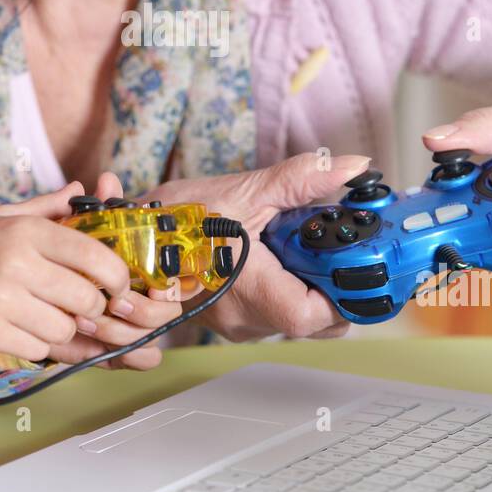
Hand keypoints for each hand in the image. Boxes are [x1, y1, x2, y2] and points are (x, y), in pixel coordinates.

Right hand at [0, 171, 173, 371]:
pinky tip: (20, 330)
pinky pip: (37, 349)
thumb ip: (46, 207)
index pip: (94, 256)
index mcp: (26, 231)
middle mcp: (17, 263)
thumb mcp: (0, 217)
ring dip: (62, 329)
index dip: (116, 277)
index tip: (117, 286)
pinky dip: (36, 345)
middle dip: (91, 308)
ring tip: (45, 317)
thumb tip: (82, 190)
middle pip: (86, 299)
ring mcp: (1, 300)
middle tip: (81, 307)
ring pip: (64, 328)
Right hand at [144, 153, 371, 342]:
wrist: (135, 236)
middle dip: (337, 286)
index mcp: (246, 291)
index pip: (316, 316)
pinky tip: (283, 259)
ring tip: (302, 247)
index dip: (345, 290)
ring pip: (301, 321)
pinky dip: (293, 289)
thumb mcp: (243, 190)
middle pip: (318, 323)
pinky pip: (279, 315)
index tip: (356, 258)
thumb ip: (301, 179)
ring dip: (315, 287)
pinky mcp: (235, 321)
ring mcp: (239, 325)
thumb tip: (354, 167)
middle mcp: (244, 320)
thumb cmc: (178, 217)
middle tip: (335, 247)